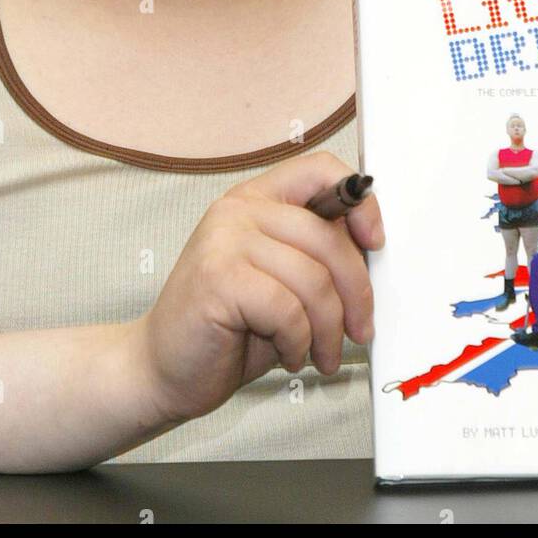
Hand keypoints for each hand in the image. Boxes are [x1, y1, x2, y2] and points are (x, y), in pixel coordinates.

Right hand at [133, 152, 382, 427]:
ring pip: (313, 279)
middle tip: (360, 330)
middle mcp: (238, 211)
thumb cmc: (227, 328)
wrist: (161, 368)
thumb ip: (315, 256)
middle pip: (327, 237)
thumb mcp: (281, 281)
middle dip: (356, 293)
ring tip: (319, 353)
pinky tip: (289, 354)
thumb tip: (370, 249)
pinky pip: (288, 310)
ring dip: (328, 330)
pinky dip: (299, 342)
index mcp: (256, 199)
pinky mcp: (218, 279)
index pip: (319, 169)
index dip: (361, 202)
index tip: (375, 242)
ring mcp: (224, 241)